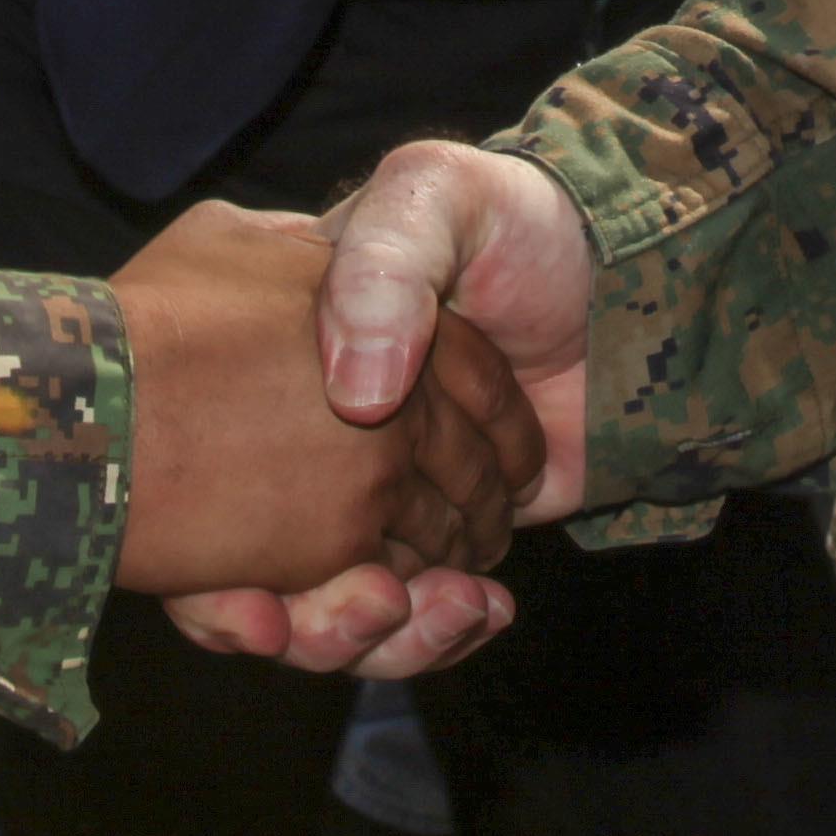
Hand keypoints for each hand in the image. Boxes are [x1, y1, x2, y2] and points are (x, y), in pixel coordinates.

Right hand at [160, 146, 599, 663]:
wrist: (627, 279)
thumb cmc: (516, 223)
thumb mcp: (435, 197)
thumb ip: (386, 267)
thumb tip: (358, 395)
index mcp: (277, 370)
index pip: (209, 483)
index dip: (218, 571)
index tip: (257, 610)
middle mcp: (312, 446)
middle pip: (268, 578)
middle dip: (314, 623)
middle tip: (372, 614)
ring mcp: (373, 500)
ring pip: (339, 612)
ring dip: (383, 637)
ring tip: (456, 606)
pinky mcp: (442, 540)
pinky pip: (410, 619)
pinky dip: (435, 634)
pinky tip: (480, 608)